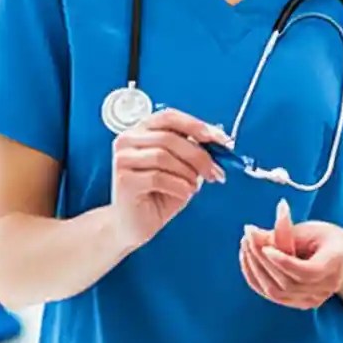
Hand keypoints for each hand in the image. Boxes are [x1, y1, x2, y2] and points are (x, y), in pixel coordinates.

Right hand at [110, 108, 230, 248]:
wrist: (135, 225)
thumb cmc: (158, 195)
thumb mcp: (181, 168)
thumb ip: (194, 150)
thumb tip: (218, 139)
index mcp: (142, 130)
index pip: (169, 117)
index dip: (196, 126)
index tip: (220, 139)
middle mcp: (128, 140)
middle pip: (169, 138)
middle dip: (199, 155)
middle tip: (215, 171)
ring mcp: (123, 159)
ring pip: (163, 156)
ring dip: (188, 173)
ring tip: (194, 186)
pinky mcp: (124, 180)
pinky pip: (157, 177)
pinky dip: (178, 186)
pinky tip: (184, 193)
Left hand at [239, 198, 342, 309]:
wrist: (341, 258)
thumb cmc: (325, 238)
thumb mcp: (309, 229)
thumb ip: (284, 232)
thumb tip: (253, 233)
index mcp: (333, 266)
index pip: (306, 272)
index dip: (283, 262)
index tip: (264, 246)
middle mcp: (324, 289)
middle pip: (287, 283)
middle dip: (262, 259)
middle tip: (248, 234)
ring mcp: (311, 301)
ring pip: (275, 292)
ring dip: (254, 267)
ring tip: (245, 243)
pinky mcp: (298, 303)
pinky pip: (271, 295)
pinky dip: (254, 277)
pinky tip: (246, 257)